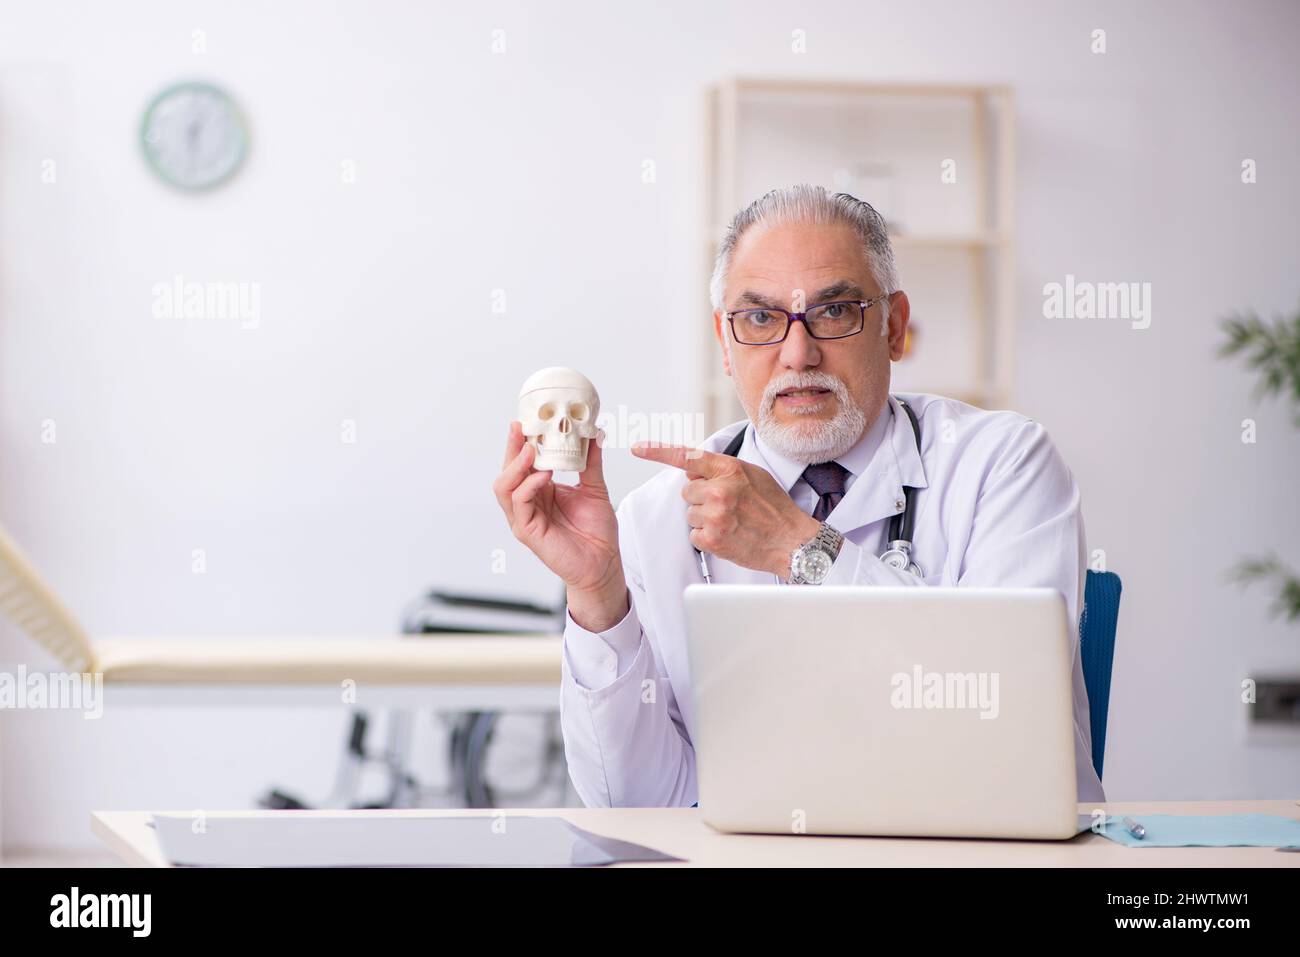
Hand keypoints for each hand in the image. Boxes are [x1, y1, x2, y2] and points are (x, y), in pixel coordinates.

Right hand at [493, 423, 627, 628]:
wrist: (604, 563)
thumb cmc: (596, 531)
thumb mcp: (595, 488)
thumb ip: (590, 462)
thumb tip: (594, 432)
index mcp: (540, 490)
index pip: (523, 462)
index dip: (521, 442)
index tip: (526, 420)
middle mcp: (528, 502)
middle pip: (508, 470)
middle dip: (512, 448)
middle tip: (521, 427)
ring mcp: (524, 517)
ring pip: (504, 486)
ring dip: (516, 466)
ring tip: (531, 450)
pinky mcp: (527, 532)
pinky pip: (519, 504)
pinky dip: (528, 487)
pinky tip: (543, 477)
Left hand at [631, 442, 820, 577]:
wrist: (791, 541)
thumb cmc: (774, 507)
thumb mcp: (752, 475)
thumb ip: (721, 469)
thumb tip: (692, 468)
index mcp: (729, 469)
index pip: (687, 456)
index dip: (658, 452)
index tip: (637, 448)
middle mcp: (719, 490)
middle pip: (687, 490)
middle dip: (701, 498)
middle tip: (728, 506)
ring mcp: (714, 515)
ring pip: (689, 513)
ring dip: (704, 518)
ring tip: (731, 522)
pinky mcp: (711, 539)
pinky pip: (694, 535)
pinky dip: (707, 537)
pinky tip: (728, 535)